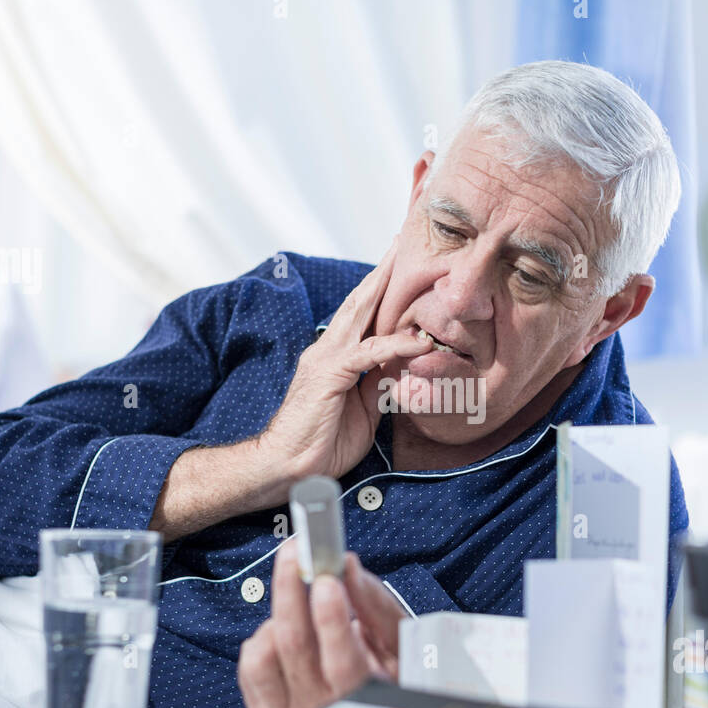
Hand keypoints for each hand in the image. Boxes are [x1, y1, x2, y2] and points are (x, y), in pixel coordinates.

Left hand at [238, 538, 406, 707]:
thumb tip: (346, 564)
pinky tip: (284, 635)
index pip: (344, 662)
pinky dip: (262, 638)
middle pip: (295, 644)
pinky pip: (250, 665)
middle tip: (294, 553)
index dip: (331, 618)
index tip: (327, 579)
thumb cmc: (386, 672)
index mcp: (367, 694)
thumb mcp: (397, 641)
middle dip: (291, 590)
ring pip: (265, 653)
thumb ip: (375, 602)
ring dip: (278, 617)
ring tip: (300, 608)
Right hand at [257, 238, 430, 480]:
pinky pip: (368, 354)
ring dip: (384, 286)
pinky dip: (395, 345)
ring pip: (359, 313)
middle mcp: (327, 349)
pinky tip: (418, 341)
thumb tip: (406, 363)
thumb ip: (381, 381)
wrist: (289, 468)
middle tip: (403, 239)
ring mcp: (326, 359)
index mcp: (335, 355)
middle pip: (359, 300)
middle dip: (382, 269)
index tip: (401, 263)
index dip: (380, 288)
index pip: (361, 313)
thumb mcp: (364, 407)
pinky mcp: (329, 376)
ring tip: (406, 261)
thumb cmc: (322, 442)